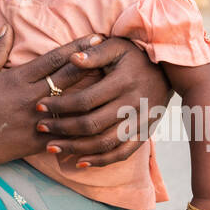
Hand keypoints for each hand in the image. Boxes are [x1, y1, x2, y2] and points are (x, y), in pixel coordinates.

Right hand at [0, 25, 131, 170]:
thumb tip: (8, 28)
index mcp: (18, 78)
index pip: (55, 59)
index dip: (77, 47)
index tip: (96, 36)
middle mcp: (30, 97)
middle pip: (69, 79)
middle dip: (93, 64)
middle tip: (115, 54)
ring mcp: (34, 121)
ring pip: (71, 107)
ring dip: (94, 96)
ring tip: (116, 88)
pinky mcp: (34, 142)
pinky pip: (63, 137)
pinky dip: (80, 132)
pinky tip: (99, 128)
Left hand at [30, 37, 170, 171]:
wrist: (170, 71)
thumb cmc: (135, 55)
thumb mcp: (116, 47)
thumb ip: (94, 53)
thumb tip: (72, 59)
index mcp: (123, 83)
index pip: (86, 100)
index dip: (61, 105)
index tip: (39, 106)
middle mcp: (133, 105)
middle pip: (93, 125)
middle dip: (62, 128)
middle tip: (40, 128)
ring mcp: (141, 122)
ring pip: (105, 143)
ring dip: (76, 148)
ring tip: (51, 147)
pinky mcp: (145, 133)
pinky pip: (123, 153)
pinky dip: (102, 160)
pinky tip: (80, 162)